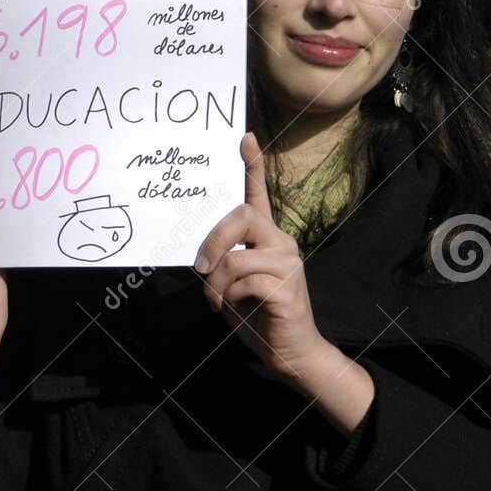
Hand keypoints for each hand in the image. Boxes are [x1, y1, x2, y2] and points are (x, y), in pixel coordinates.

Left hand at [196, 133, 330, 378]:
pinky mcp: (289, 287)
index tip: (245, 138)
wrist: (288, 352)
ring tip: (218, 301)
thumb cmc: (256, 315)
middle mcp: (281, 243)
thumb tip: (203, 254)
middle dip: (212, 241)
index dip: (252, 166)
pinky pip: (246, 280)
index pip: (258, 194)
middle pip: (241, 215)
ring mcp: (288, 263)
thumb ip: (223, 260)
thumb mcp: (231, 283)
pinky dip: (230, 297)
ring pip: (237, 255)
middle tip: (202, 270)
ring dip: (216, 283)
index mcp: (266, 238)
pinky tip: (233, 308)